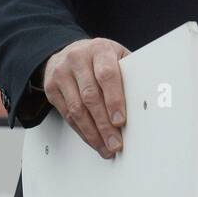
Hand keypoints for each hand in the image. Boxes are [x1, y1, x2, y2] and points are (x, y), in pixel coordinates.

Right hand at [42, 37, 130, 158]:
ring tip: (105, 147)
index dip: (114, 100)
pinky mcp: (51, 88)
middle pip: (90, 96)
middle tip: (115, 142)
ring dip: (92, 133)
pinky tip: (92, 139)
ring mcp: (62, 73)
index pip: (107, 75)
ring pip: (76, 109)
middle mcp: (78, 59)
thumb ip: (129, 73)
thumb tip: (145, 100)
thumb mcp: (117, 56)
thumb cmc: (100, 57)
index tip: (120, 121)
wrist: (69, 51)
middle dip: (104, 124)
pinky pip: (66, 115)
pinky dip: (81, 131)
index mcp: (100, 49)